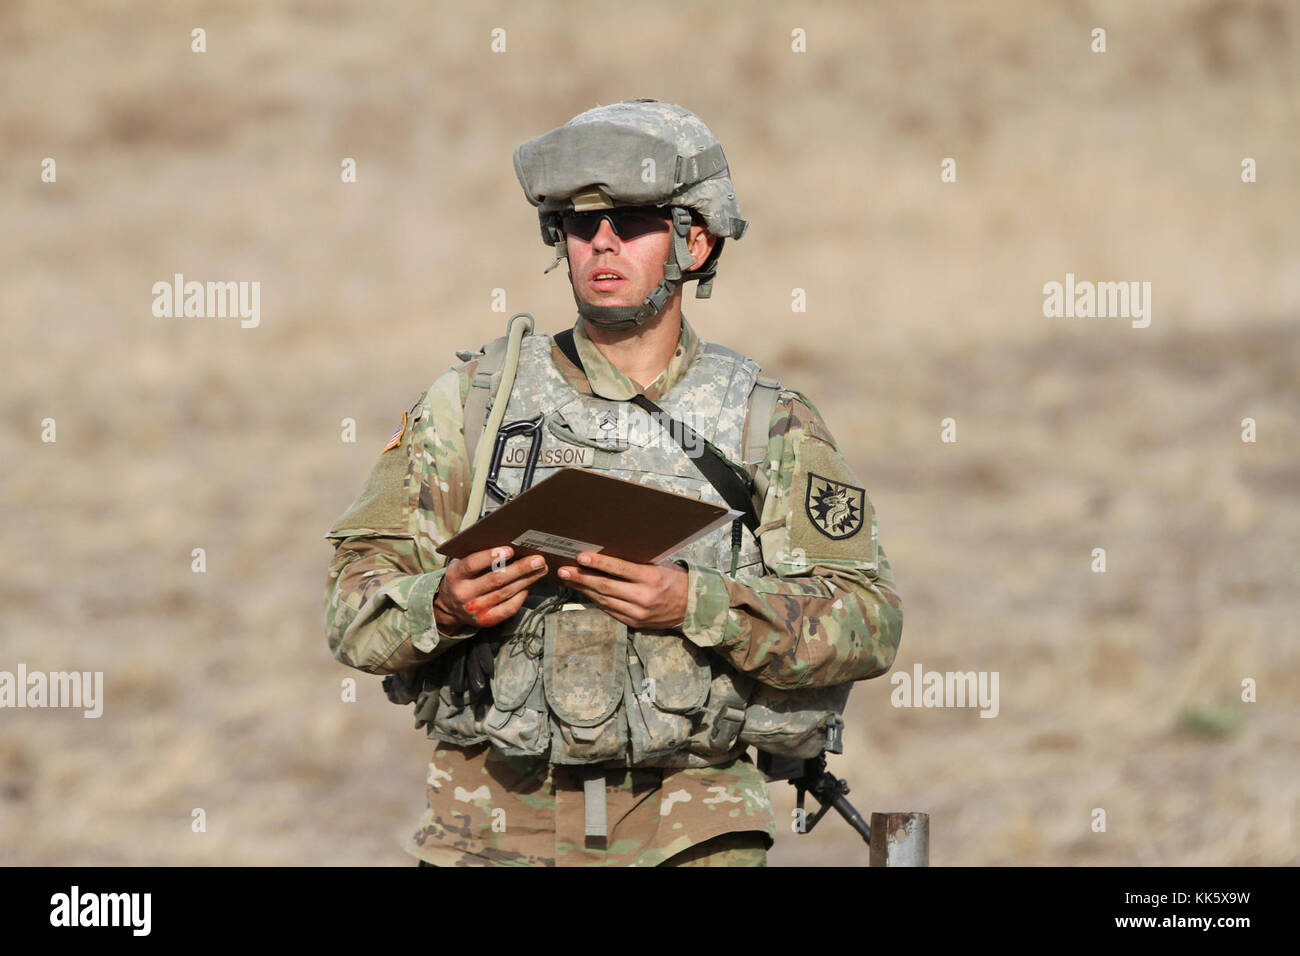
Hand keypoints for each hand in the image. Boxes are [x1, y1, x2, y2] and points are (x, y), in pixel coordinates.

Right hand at [434, 546, 547, 634]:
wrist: (451, 606)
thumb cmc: (463, 577)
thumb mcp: (461, 562)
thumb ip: (476, 551)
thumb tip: (505, 536)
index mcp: (456, 575)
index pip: (472, 564)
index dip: (491, 557)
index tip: (510, 549)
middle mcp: (463, 594)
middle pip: (495, 580)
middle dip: (520, 568)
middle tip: (538, 559)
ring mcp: (475, 609)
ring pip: (506, 592)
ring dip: (527, 580)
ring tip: (541, 569)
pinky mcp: (486, 620)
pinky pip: (509, 608)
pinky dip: (521, 596)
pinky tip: (529, 585)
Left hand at [555, 552, 688, 629]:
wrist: (692, 607)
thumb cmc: (675, 580)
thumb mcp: (659, 566)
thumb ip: (636, 564)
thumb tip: (607, 556)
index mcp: (651, 578)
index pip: (619, 569)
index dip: (598, 563)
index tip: (580, 557)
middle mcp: (643, 597)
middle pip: (605, 587)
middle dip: (581, 578)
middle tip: (563, 571)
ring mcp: (638, 613)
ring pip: (604, 600)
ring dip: (584, 590)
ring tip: (568, 580)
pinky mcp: (634, 623)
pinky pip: (610, 610)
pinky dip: (596, 600)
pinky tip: (585, 592)